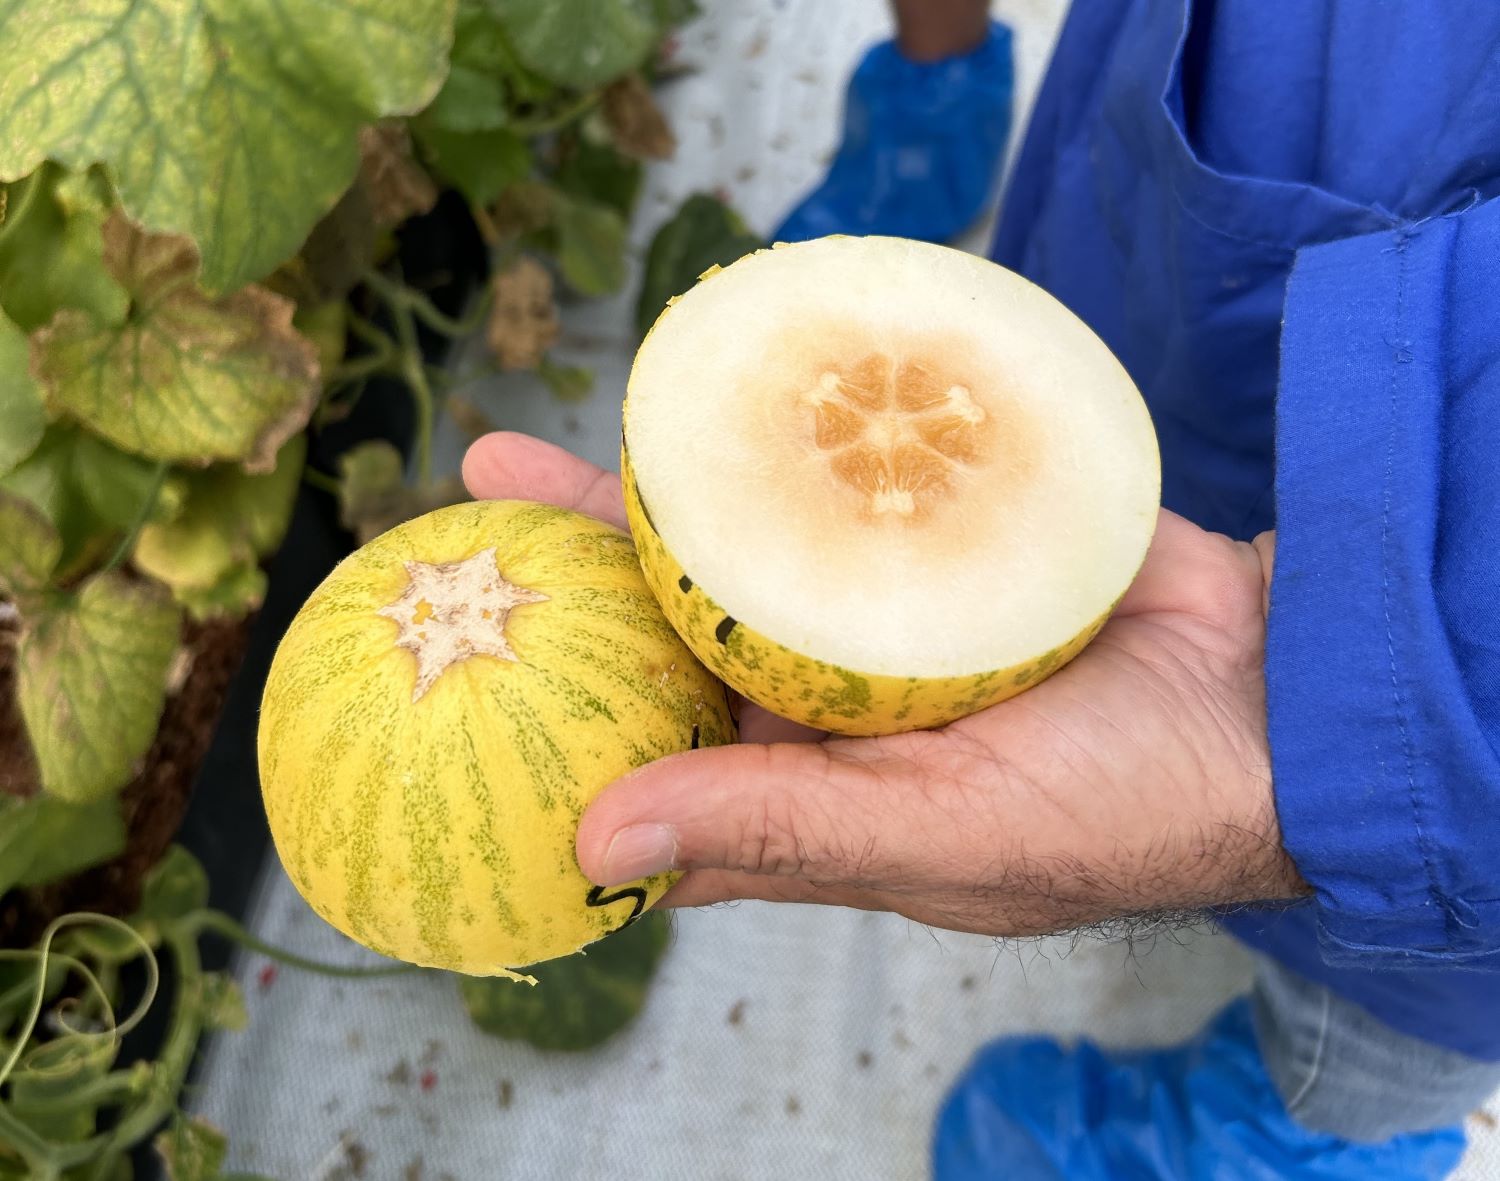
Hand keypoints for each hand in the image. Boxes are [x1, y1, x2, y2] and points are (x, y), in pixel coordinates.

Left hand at [464, 432, 1308, 937]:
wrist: (1277, 700)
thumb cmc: (1119, 809)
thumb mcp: (939, 837)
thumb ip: (777, 829)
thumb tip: (591, 842)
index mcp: (807, 788)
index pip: (650, 763)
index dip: (549, 731)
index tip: (448, 691)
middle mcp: (822, 696)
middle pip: (669, 630)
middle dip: (569, 584)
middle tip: (469, 522)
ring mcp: (872, 606)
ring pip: (738, 540)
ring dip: (649, 496)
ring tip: (536, 455)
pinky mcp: (927, 530)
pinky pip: (834, 479)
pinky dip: (776, 444)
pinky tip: (703, 405)